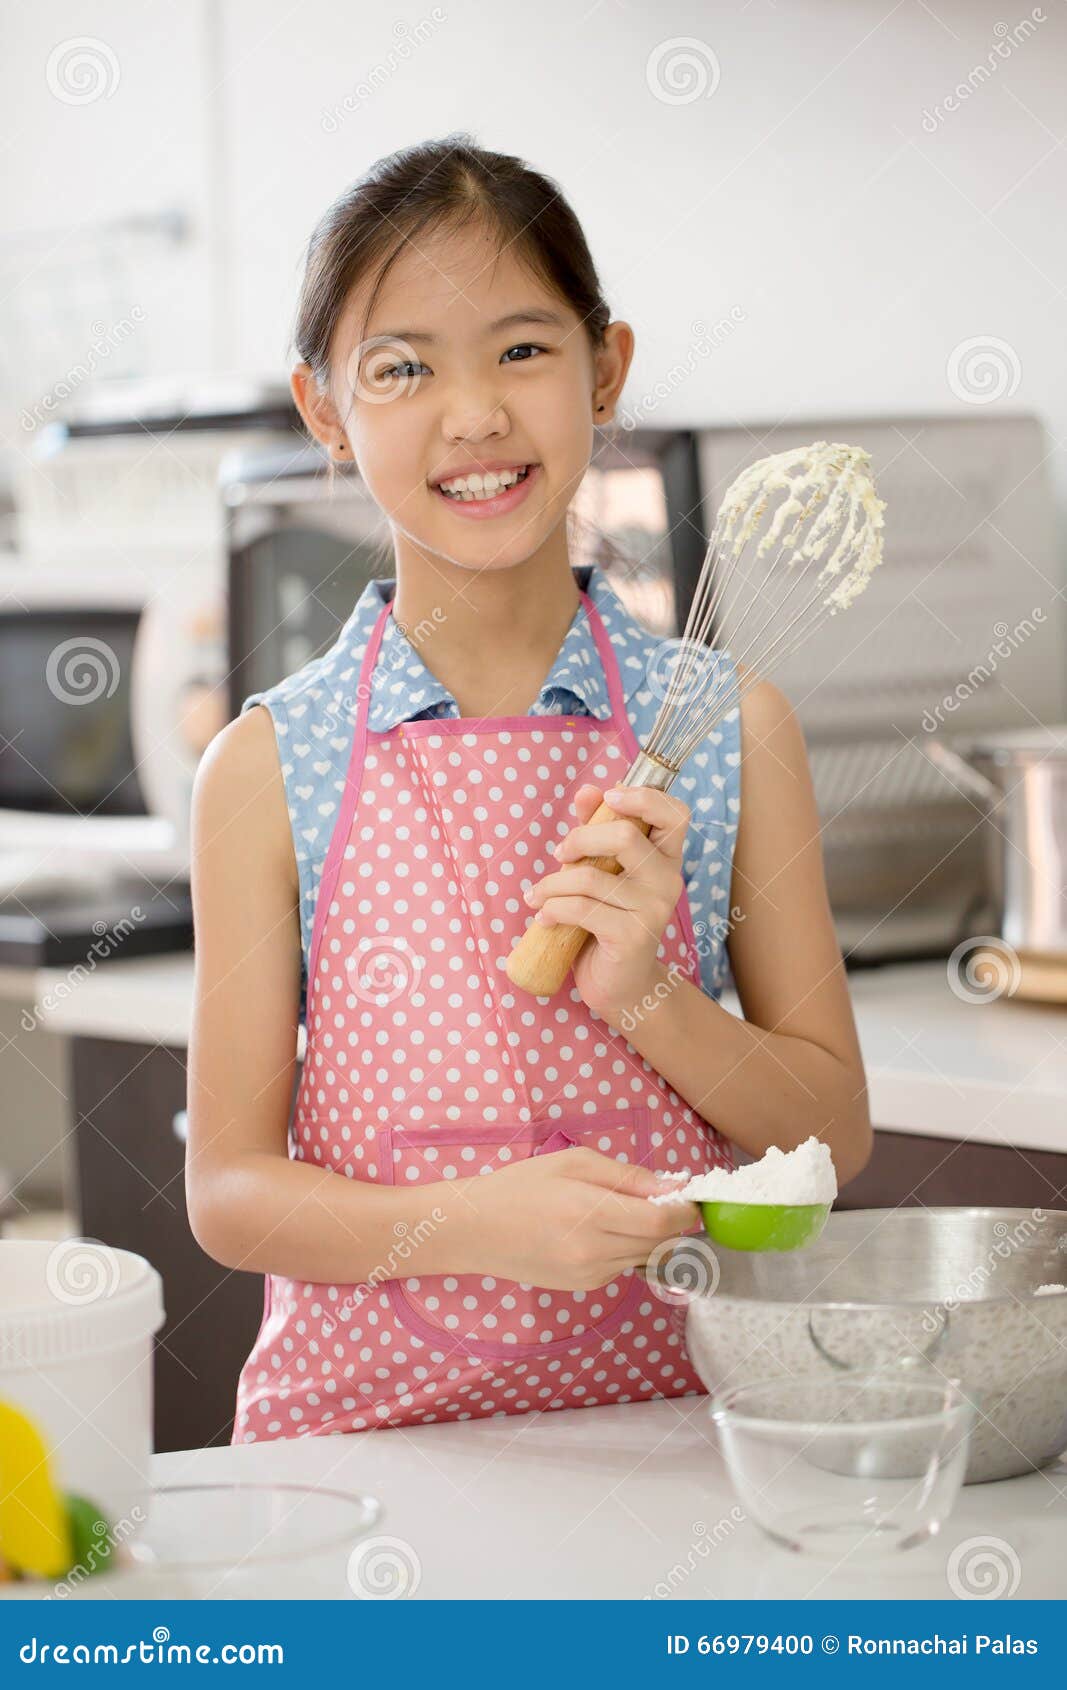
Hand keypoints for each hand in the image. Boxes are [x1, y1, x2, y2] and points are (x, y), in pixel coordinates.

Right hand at [456, 1146, 701, 1290]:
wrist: (476, 1230)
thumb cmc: (522, 1186)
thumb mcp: (574, 1163)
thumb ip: (627, 1176)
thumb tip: (674, 1186)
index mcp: (590, 1212)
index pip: (661, 1221)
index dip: (686, 1211)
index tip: (691, 1198)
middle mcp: (594, 1251)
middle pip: (661, 1243)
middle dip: (673, 1223)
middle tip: (665, 1200)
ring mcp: (590, 1274)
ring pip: (645, 1257)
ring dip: (650, 1236)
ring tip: (624, 1212)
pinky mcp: (585, 1286)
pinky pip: (623, 1267)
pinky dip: (626, 1248)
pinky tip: (600, 1232)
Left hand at [522, 782, 690, 1021]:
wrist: (620, 984)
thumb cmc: (608, 920)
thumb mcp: (603, 871)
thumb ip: (596, 829)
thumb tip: (587, 791)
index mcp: (667, 857)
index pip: (676, 813)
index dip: (645, 797)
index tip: (610, 798)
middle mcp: (669, 880)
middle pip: (625, 836)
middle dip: (579, 839)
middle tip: (559, 855)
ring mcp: (655, 910)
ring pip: (592, 877)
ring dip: (552, 884)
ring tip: (537, 895)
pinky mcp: (633, 936)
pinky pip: (582, 909)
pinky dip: (553, 909)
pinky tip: (543, 917)